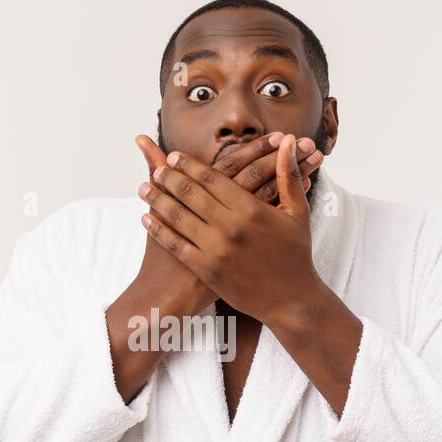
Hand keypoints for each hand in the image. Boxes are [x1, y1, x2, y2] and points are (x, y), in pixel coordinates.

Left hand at [139, 134, 325, 326]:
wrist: (291, 301)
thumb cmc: (296, 255)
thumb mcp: (297, 213)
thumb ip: (288, 175)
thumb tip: (288, 140)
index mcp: (251, 209)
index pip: (211, 179)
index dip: (189, 165)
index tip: (173, 156)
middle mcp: (230, 227)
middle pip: (190, 194)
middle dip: (168, 178)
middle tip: (155, 169)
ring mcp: (215, 250)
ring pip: (178, 217)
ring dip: (157, 200)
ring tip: (144, 188)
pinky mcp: (206, 271)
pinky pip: (175, 245)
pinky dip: (158, 230)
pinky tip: (146, 219)